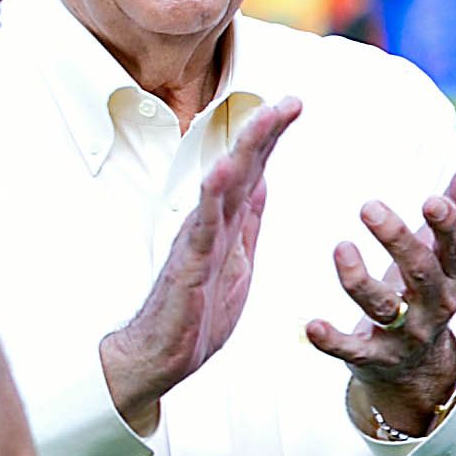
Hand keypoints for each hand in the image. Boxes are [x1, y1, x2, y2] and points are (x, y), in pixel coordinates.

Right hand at [100, 97, 300, 437]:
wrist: (162, 354)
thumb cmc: (198, 309)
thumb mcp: (239, 258)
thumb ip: (249, 220)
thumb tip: (263, 181)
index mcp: (229, 221)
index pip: (253, 169)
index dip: (272, 136)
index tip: (293, 104)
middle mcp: (212, 222)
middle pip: (241, 167)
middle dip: (264, 131)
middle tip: (290, 100)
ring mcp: (199, 240)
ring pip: (222, 186)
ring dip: (242, 151)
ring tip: (262, 120)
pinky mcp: (189, 265)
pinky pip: (201, 226)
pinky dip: (211, 197)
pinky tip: (221, 173)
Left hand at [307, 149, 455, 438]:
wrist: (417, 365)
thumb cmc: (426, 287)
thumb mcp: (445, 249)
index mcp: (454, 274)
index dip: (446, 226)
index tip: (430, 201)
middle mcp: (436, 304)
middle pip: (420, 273)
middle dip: (397, 241)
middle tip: (368, 206)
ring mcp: (406, 334)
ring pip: (384, 308)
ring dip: (360, 280)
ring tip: (340, 248)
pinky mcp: (374, 358)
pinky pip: (352, 350)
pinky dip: (332, 341)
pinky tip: (310, 325)